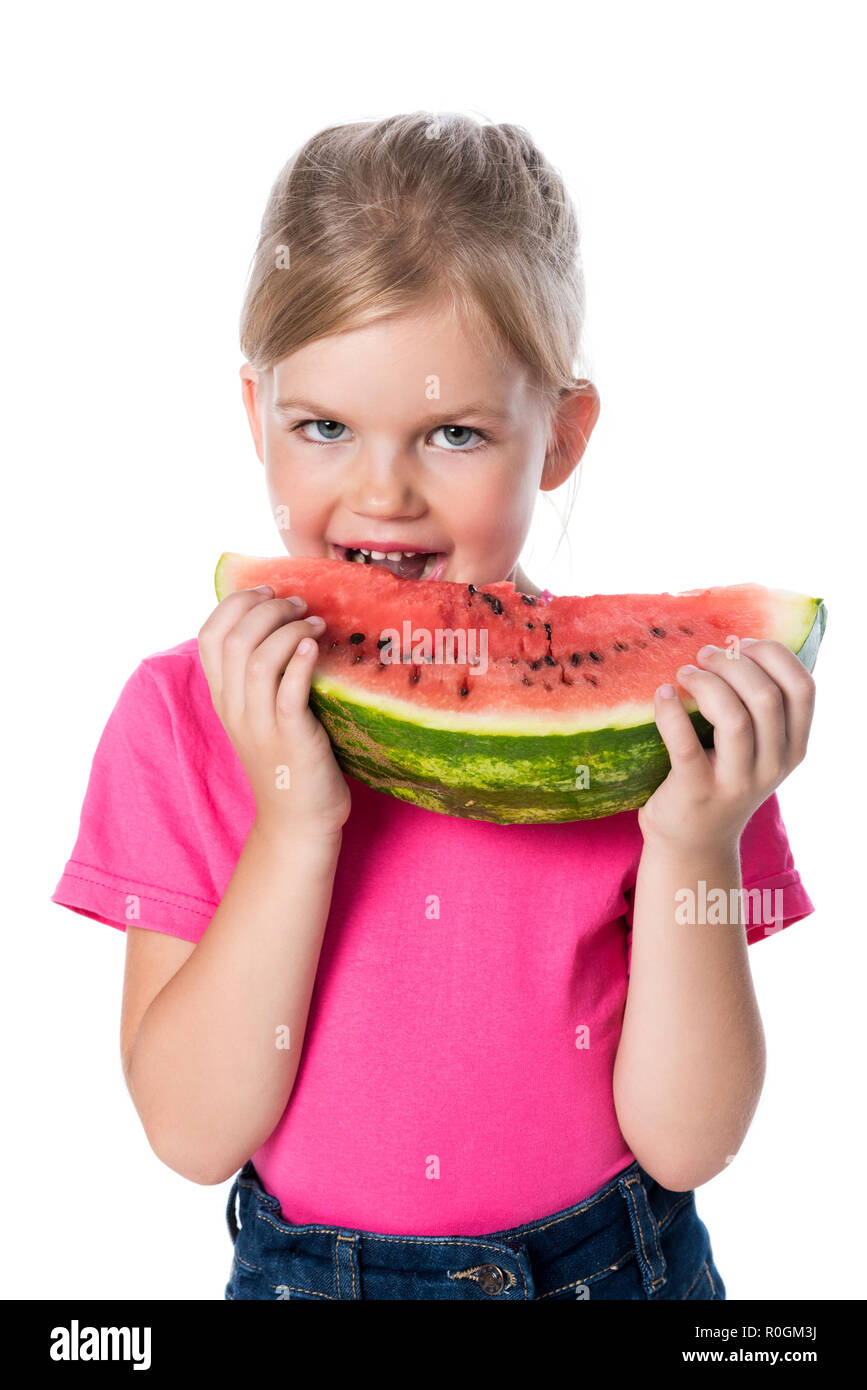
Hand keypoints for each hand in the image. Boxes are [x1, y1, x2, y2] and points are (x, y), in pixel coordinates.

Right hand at [197, 586, 351, 839]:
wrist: (298, 821)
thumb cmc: (289, 762)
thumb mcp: (261, 716)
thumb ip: (261, 678)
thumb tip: (281, 625)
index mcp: (224, 699)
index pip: (209, 637)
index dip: (235, 604)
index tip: (266, 590)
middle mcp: (236, 709)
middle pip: (233, 640)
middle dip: (266, 609)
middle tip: (298, 604)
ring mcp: (262, 725)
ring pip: (257, 660)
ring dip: (286, 630)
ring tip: (313, 622)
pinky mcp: (292, 739)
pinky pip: (289, 692)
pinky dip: (299, 662)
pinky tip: (314, 646)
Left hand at [637, 639, 815, 854]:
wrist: (695, 843)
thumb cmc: (722, 779)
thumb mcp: (757, 750)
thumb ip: (760, 710)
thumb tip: (735, 645)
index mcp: (793, 747)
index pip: (803, 687)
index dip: (773, 655)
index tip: (742, 644)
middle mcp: (773, 765)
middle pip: (767, 696)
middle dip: (733, 663)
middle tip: (703, 655)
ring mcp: (736, 782)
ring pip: (735, 718)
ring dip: (706, 683)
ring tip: (684, 673)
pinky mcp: (696, 791)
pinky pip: (685, 744)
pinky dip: (671, 711)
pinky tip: (662, 694)